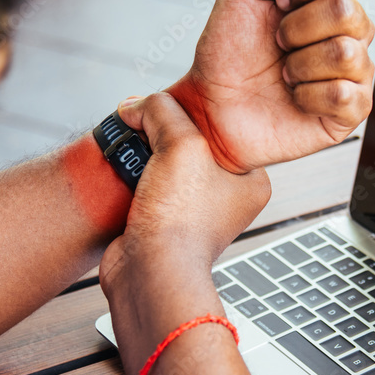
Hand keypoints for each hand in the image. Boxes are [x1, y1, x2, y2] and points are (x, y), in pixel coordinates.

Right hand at [100, 93, 270, 283]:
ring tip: (133, 149)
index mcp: (250, 179)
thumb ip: (162, 110)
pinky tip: (124, 169)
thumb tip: (136, 105)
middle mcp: (226, 195)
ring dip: (144, 152)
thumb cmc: (180, 220)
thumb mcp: (180, 145)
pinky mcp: (163, 219)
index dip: (191, 110)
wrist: (149, 271)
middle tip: (144, 125)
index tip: (168, 103)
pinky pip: (147, 182)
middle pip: (190, 142)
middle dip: (163, 132)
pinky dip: (133, 174)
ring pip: (165, 161)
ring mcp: (194, 209)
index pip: (222, 128)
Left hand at [168, 0, 374, 173]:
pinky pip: (344, 95)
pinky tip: (295, 99)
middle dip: (297, 27)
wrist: (211, 105)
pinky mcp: (349, 113)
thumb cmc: (227, 51)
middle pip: (347, 10)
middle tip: (277, 43)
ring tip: (283, 74)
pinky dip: (308, 96)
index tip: (276, 1)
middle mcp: (348, 32)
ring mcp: (353, 73)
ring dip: (300, 64)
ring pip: (345, 52)